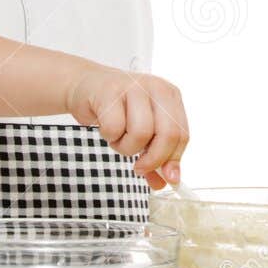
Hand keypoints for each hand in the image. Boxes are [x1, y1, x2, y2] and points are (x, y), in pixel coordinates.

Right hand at [65, 65, 188, 189]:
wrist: (86, 86)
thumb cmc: (118, 110)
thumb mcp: (142, 130)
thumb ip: (157, 154)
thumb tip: (167, 182)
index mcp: (170, 96)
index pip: (182, 134)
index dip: (173, 159)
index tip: (165, 177)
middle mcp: (156, 88)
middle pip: (168, 134)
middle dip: (153, 159)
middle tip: (139, 168)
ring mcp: (134, 87)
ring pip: (141, 133)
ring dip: (126, 147)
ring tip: (118, 138)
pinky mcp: (110, 92)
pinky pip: (114, 128)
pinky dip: (109, 136)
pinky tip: (106, 127)